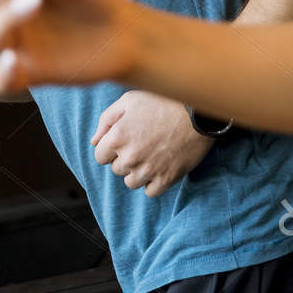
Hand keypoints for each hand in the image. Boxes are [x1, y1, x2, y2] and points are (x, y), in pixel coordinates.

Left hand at [92, 91, 211, 196]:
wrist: (198, 113)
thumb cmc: (163, 101)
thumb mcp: (129, 100)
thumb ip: (106, 120)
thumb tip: (94, 141)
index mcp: (117, 137)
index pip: (100, 156)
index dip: (110, 148)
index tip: (123, 141)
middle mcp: (130, 157)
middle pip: (116, 169)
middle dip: (124, 158)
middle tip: (142, 144)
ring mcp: (148, 170)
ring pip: (132, 182)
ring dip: (137, 172)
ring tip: (151, 156)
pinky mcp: (167, 179)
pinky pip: (150, 191)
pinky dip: (153, 183)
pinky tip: (160, 167)